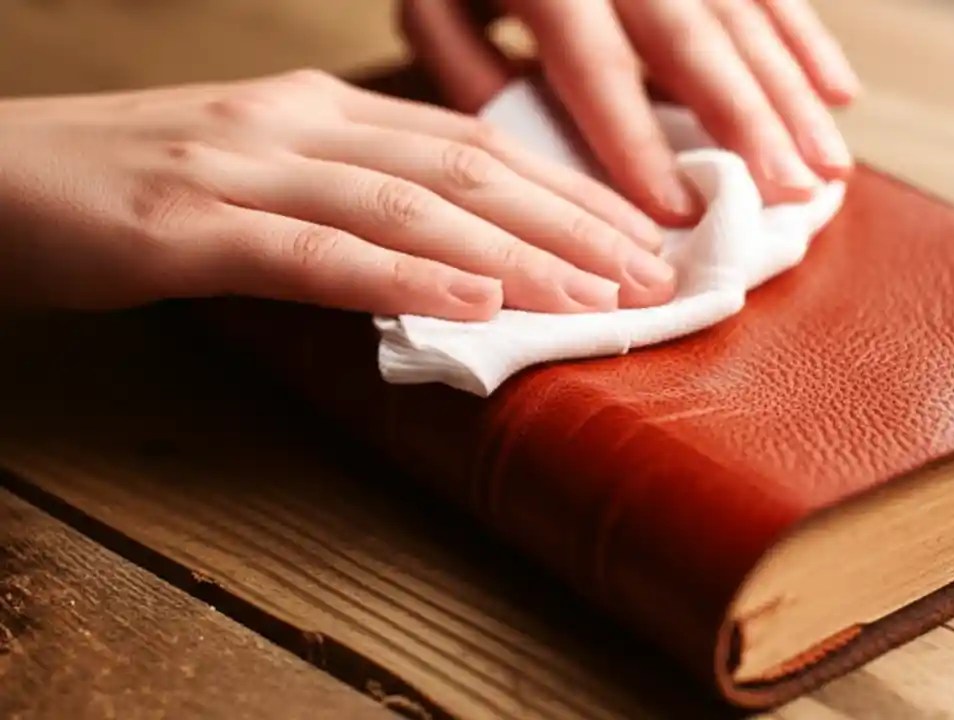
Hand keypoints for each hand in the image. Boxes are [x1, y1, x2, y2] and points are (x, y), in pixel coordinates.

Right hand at [0, 70, 673, 318]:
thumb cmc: (128, 183)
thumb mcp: (257, 172)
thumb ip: (350, 197)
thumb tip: (453, 254)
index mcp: (320, 107)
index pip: (472, 146)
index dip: (565, 190)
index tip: (640, 237)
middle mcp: (296, 122)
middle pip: (466, 170)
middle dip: (570, 223)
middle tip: (653, 274)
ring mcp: (241, 166)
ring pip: (409, 207)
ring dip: (516, 255)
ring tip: (597, 298)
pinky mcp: (187, 224)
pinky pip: (315, 251)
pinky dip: (404, 278)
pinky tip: (476, 307)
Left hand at [400, 0, 858, 224]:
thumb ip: (463, 58)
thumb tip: (522, 139)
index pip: (597, 66)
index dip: (636, 140)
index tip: (674, 211)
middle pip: (693, 41)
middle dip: (748, 122)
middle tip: (789, 194)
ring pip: (744, 18)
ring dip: (793, 95)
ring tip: (828, 170)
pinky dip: (807, 40)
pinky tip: (841, 94)